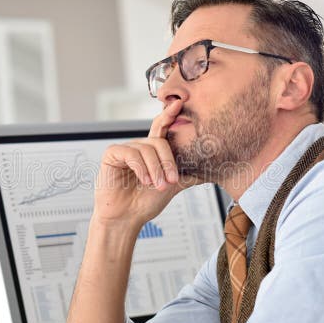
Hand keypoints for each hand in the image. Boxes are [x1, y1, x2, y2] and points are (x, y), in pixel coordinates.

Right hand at [93, 100, 197, 227]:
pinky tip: (144, 181)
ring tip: (157, 186)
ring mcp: (125, 149)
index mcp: (152, 151)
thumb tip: (211, 171)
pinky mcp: (111, 154)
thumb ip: (189, 176)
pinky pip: (131, 153)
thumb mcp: (172, 187)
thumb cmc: (144, 203)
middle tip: (171, 181)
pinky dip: (141, 167)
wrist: (126, 219)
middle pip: (159, 141)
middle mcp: (138, 147)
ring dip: (156, 169)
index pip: (162, 128)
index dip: (169, 115)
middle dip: (168, 161)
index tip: (179, 104)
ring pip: (147, 149)